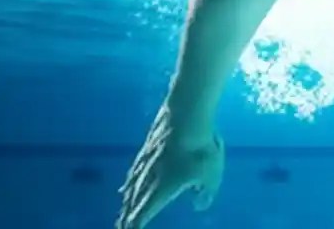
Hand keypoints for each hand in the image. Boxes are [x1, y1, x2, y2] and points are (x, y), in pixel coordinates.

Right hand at [116, 104, 224, 228]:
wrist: (187, 115)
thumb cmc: (200, 149)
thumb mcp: (212, 175)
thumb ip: (206, 193)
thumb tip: (199, 205)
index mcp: (161, 189)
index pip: (143, 213)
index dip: (135, 225)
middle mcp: (148, 178)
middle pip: (134, 201)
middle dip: (127, 216)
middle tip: (121, 226)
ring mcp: (145, 162)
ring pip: (132, 186)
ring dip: (127, 200)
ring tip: (123, 208)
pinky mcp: (147, 148)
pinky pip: (134, 171)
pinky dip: (129, 181)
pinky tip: (128, 181)